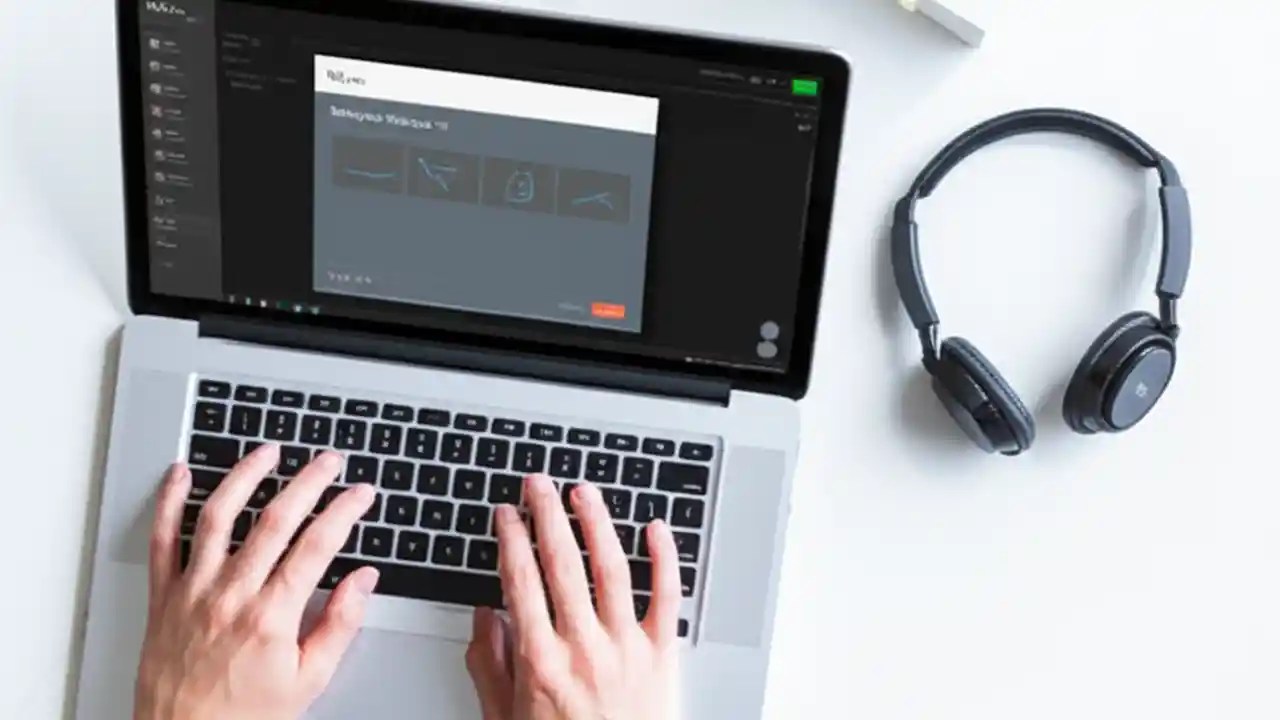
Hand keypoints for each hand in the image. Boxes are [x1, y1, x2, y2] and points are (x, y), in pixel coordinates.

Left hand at [135, 444, 378, 719]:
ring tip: (267, 452)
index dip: (344, 511)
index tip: (361, 494)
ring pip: (218, 516)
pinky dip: (169, 502)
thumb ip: (340, 625)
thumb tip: (363, 582)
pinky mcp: (163, 596)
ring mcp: (193, 591)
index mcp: (271, 617)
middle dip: (308, 482)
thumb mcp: (309, 680)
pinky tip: (181, 474)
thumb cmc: (244, 717)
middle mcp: (231, 595)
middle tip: (327, 461)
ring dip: (245, 476)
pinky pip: (162, 539)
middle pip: (275, 520)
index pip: (317, 546)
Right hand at [466, 475, 682, 719]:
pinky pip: (667, 596)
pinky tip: (654, 527)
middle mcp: (584, 648)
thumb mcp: (505, 718)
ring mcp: (627, 648)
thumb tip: (485, 616)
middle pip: (562, 565)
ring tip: (583, 492)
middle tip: (536, 484)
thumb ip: (489, 665)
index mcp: (541, 662)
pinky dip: (664, 557)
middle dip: (545, 515)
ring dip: (596, 523)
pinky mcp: (663, 654)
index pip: (520, 582)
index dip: (510, 540)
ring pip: (612, 569)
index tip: (505, 515)